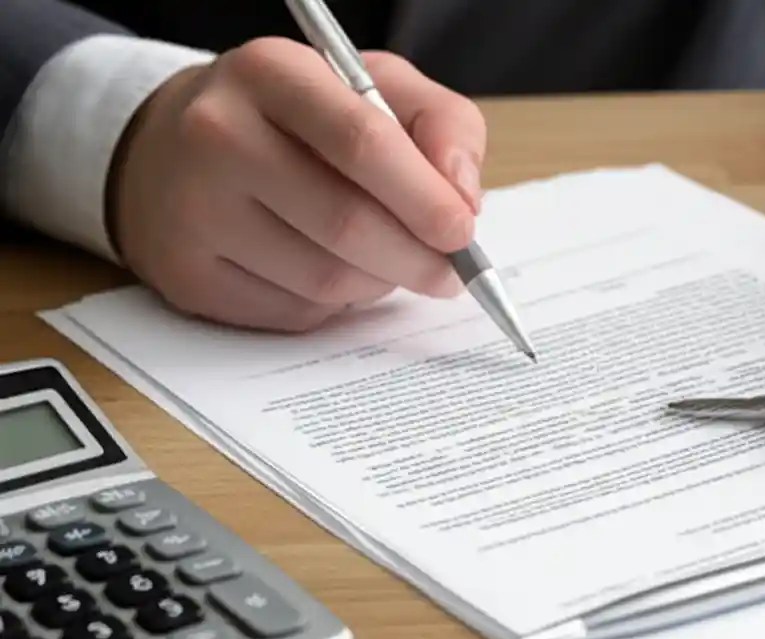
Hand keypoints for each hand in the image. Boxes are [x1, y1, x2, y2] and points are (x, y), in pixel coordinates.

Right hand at [108, 38, 485, 330]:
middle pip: (346, 223)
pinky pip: (293, 313)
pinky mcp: (187, 276)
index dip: (425, 198)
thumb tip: (464, 198)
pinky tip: (332, 272)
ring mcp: (193, 211)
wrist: (172, 149)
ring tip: (389, 261)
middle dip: (416, 258)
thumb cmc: (298, 120)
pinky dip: (335, 305)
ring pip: (324, 280)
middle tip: (449, 271)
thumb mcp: (376, 88)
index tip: (463, 231)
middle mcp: (218, 136)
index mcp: (270, 72)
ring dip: (379, 283)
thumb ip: (441, 124)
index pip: (363, 142)